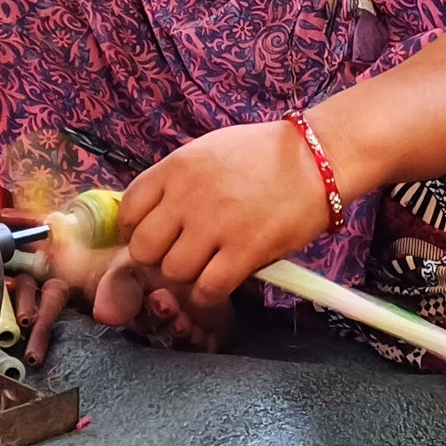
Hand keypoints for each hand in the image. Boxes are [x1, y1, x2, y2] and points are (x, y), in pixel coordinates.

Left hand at [119, 121, 337, 310]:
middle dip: (156, 258)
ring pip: (173, 272)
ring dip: (185, 277)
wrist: (316, 158)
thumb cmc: (264, 153)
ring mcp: (216, 225)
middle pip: (144, 247)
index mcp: (177, 167)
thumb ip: (177, 180)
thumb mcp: (209, 151)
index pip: (129, 208)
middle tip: (177, 256)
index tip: (153, 236)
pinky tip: (216, 287)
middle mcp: (188, 196)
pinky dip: (207, 295)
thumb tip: (153, 214)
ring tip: (204, 268)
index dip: (135, 229)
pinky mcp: (245, 251)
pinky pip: (207, 289)